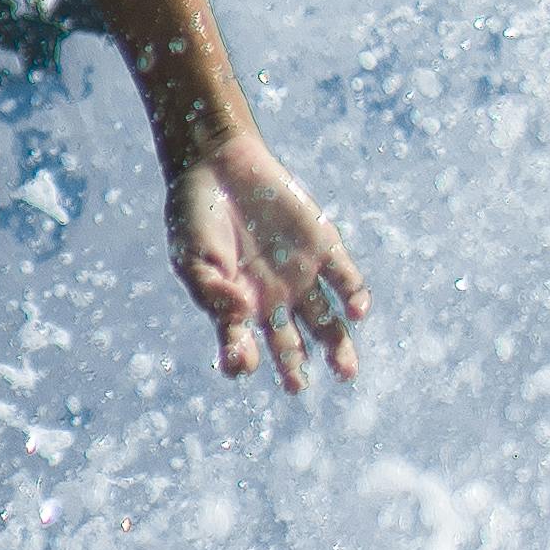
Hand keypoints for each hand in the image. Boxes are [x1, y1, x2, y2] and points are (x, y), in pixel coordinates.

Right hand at [163, 135, 363, 392]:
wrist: (219, 161)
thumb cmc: (197, 214)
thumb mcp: (193, 258)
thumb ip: (212, 293)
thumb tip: (243, 321)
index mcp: (237, 305)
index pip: (243, 346)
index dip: (240, 359)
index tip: (241, 360)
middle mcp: (273, 297)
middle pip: (291, 345)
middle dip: (296, 369)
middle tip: (298, 387)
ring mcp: (300, 273)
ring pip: (327, 322)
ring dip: (338, 347)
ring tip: (345, 372)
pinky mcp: (323, 245)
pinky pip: (345, 278)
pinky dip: (354, 296)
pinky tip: (357, 312)